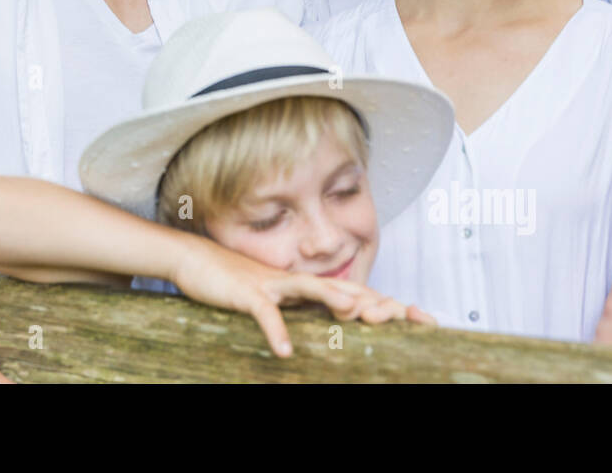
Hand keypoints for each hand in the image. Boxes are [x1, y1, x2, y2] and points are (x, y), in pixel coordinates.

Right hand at [170, 237, 433, 356]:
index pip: (352, 293)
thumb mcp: (274, 298)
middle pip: (340, 288)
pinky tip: (284, 351)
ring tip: (353, 312)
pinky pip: (264, 313)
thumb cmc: (235, 283)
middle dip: (372, 301)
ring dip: (331, 299)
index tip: (416, 316)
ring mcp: (271, 285)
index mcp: (304, 287)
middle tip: (404, 314)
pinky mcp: (247, 294)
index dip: (383, 303)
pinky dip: (275, 331)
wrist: (195, 260)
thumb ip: (300, 308)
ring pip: (307, 288)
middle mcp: (294, 282)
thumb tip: (331, 321)